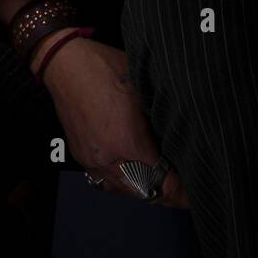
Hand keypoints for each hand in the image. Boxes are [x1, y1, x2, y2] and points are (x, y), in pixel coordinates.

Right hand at [42, 36, 188, 209]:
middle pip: (143, 192)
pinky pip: (105, 180)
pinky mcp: (81, 155)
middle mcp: (107, 158)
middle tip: (182, 191)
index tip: (191, 191)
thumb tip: (179, 138)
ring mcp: (91, 159)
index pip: (162, 179)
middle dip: (165, 194)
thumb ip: (160, 120)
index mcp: (126, 142)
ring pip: (123, 190)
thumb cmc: (104, 68)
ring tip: (162, 182)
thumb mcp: (143, 90)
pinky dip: (123, 181)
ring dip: (143, 188)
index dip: (181, 188)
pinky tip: (135, 173)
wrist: (66, 63)